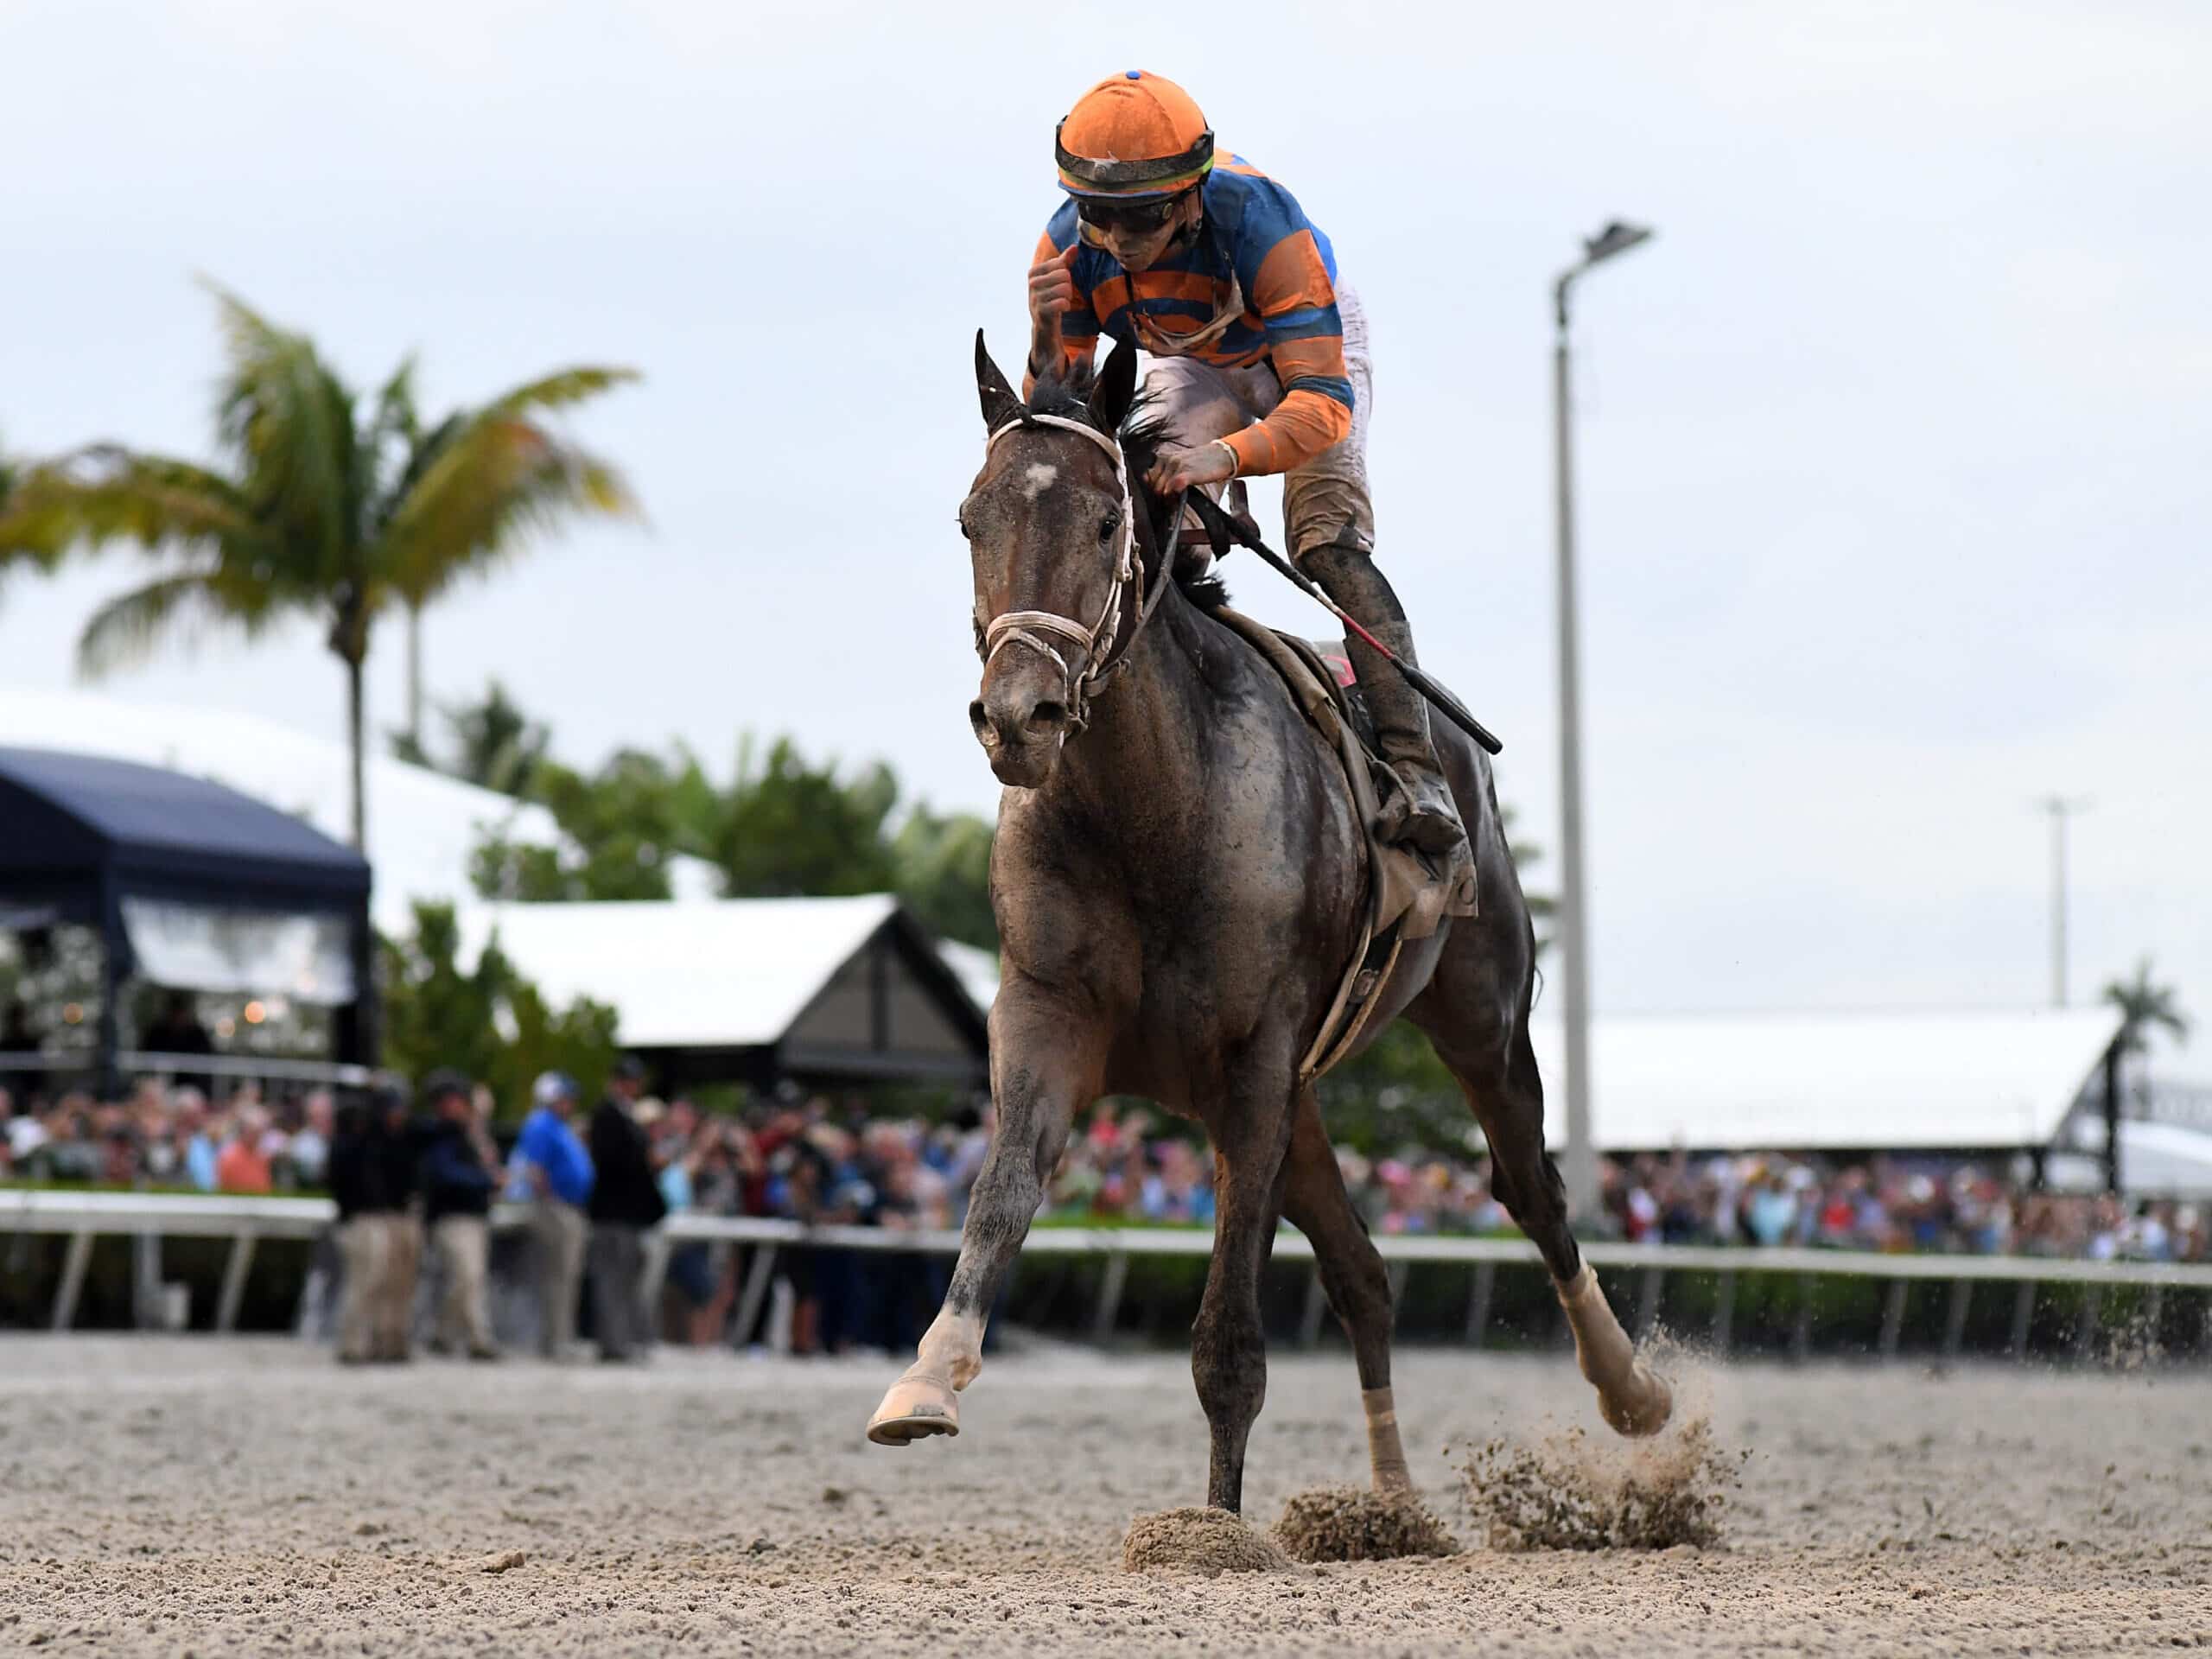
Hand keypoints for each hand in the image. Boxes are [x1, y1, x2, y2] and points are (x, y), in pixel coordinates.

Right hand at [1027, 244, 1077, 372]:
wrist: (1044, 326)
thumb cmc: (1051, 298)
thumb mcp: (1056, 278)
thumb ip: (1064, 262)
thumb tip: (1074, 247)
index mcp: (1033, 272)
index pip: (1059, 263)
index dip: (1065, 273)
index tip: (1059, 282)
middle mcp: (1032, 284)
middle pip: (1064, 274)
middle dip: (1068, 285)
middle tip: (1063, 294)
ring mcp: (1035, 299)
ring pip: (1064, 288)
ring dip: (1067, 296)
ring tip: (1062, 301)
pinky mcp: (1041, 312)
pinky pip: (1061, 302)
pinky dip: (1066, 305)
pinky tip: (1063, 308)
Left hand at [1146, 440, 1237, 495]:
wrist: (1221, 456)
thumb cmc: (1201, 463)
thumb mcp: (1179, 464)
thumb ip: (1164, 473)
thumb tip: (1147, 482)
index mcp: (1163, 457)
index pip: (1147, 478)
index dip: (1153, 489)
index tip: (1162, 495)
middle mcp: (1168, 459)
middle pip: (1153, 486)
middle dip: (1160, 496)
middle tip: (1170, 501)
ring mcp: (1177, 465)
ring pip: (1161, 489)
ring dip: (1167, 499)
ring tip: (1176, 500)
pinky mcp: (1187, 473)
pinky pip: (1172, 488)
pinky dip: (1174, 496)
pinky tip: (1180, 497)